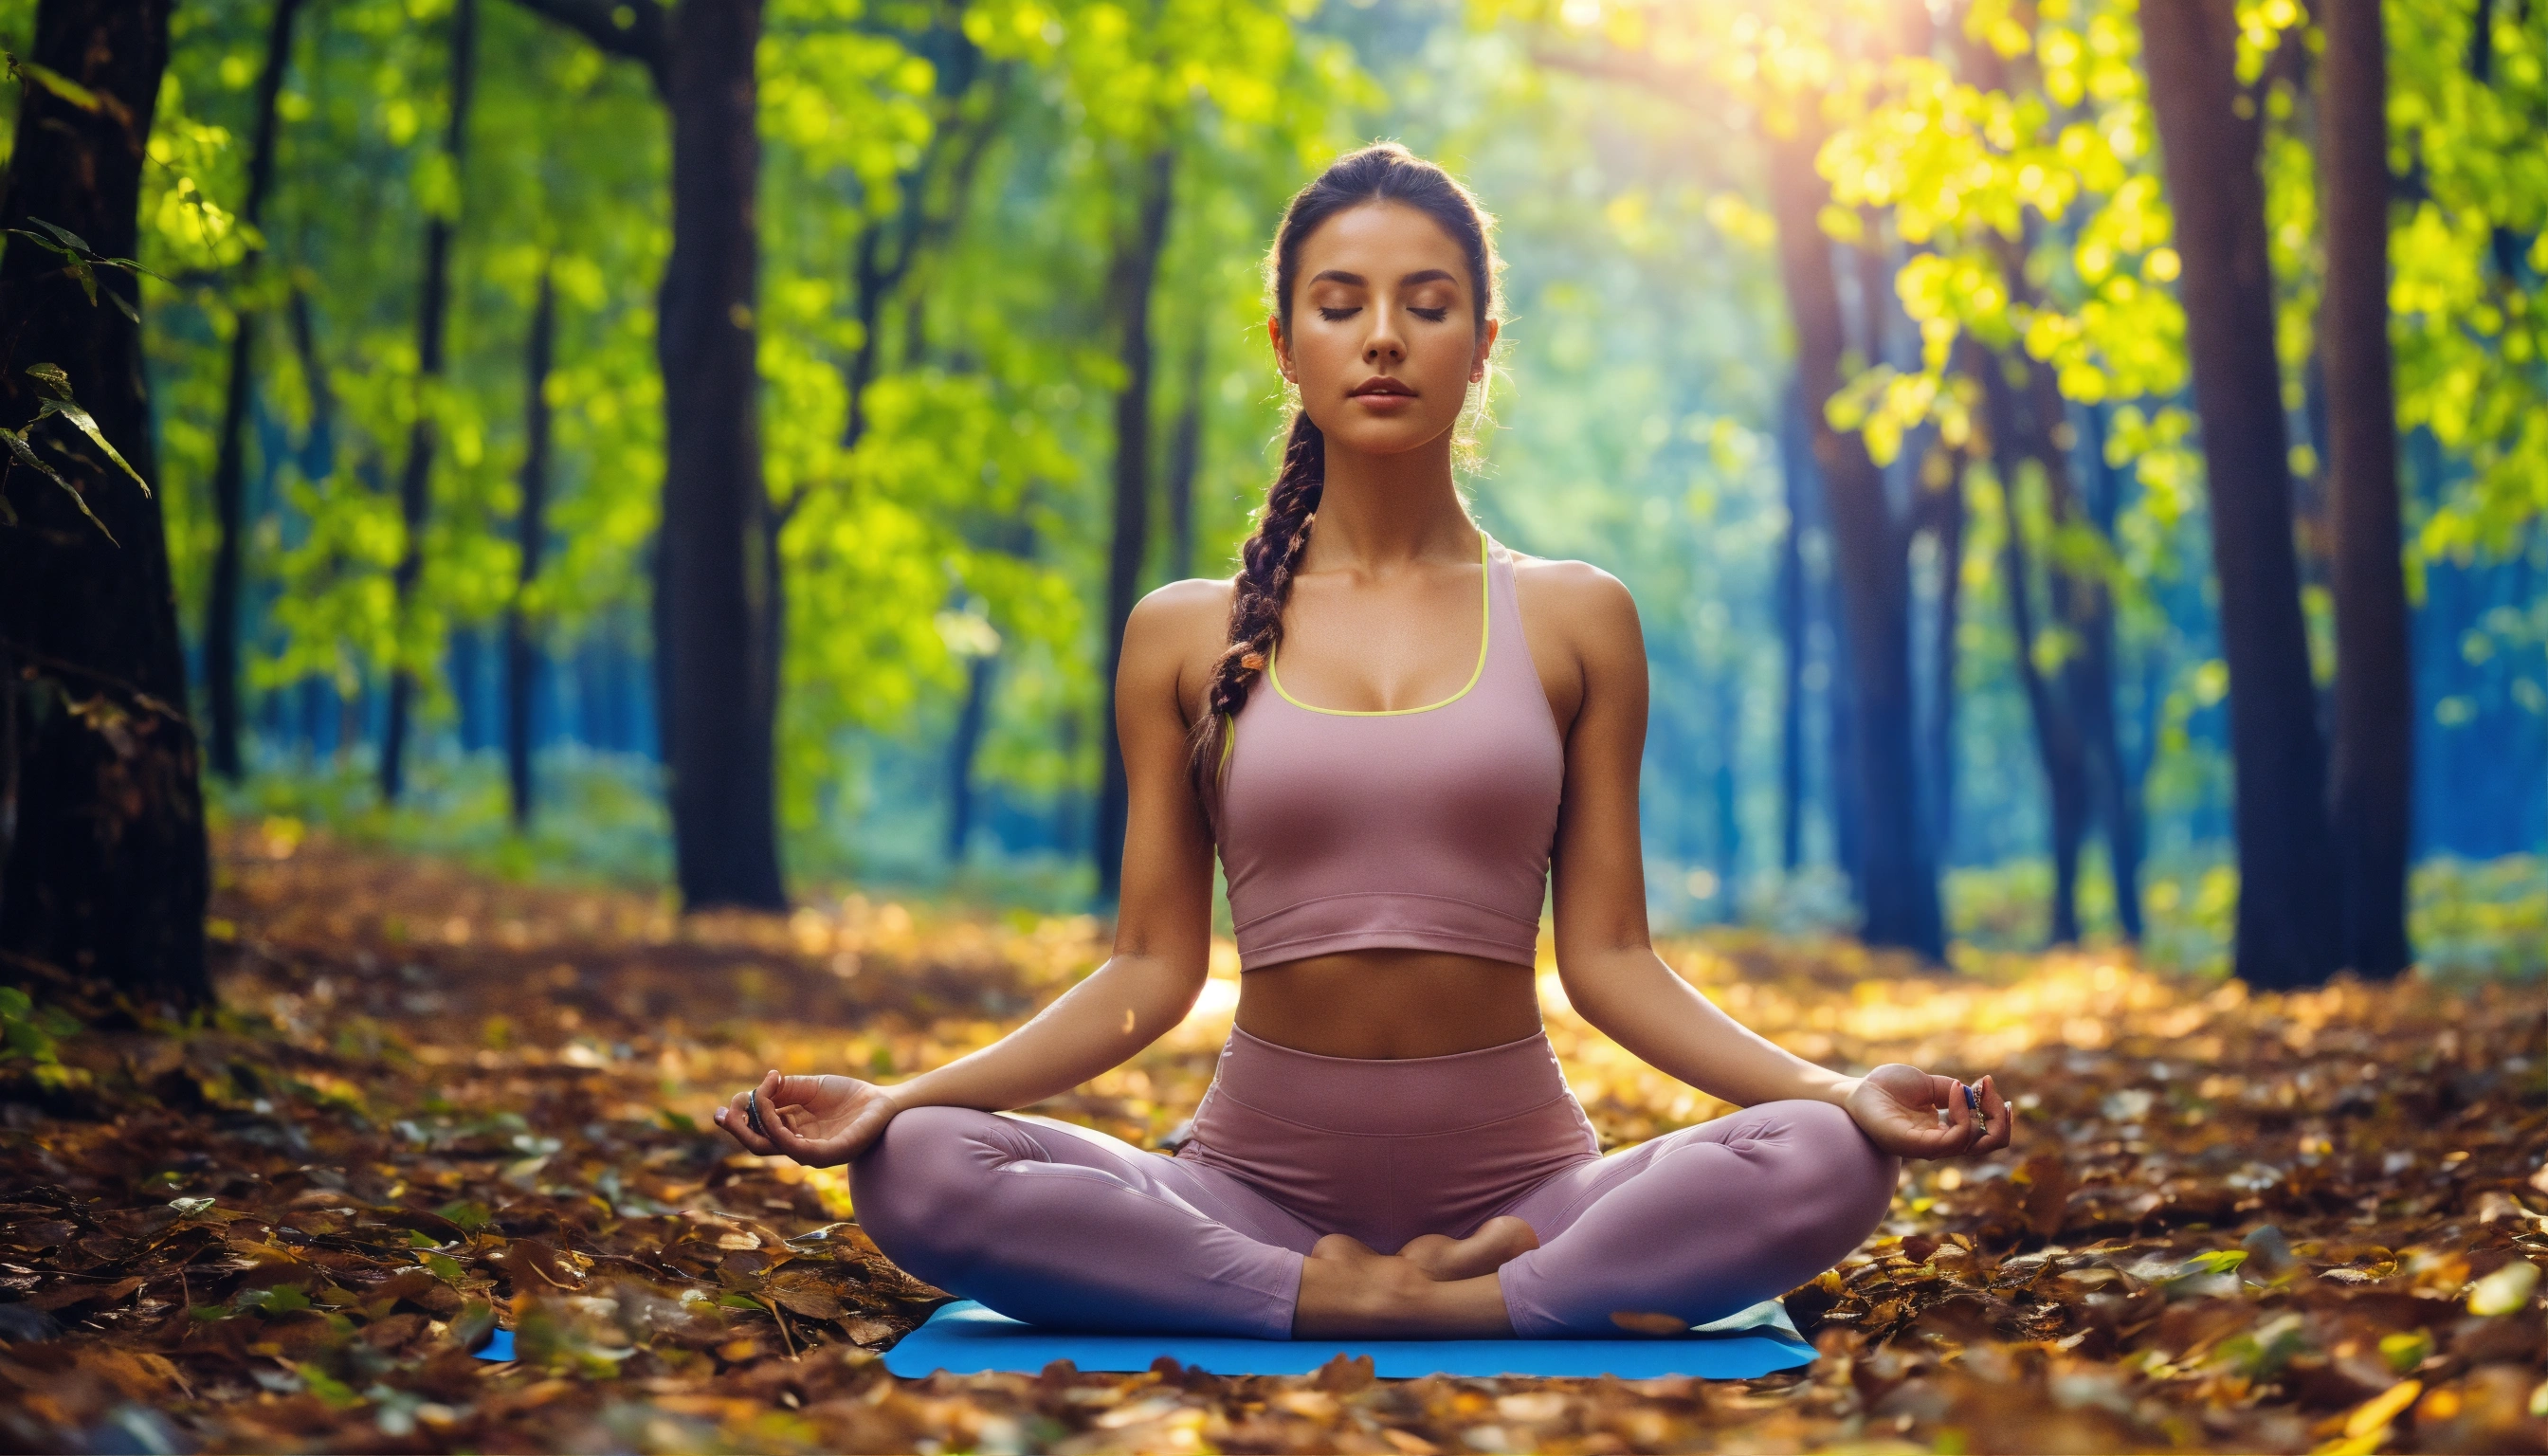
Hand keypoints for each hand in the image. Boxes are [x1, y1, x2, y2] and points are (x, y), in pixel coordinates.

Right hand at [712, 1070, 898, 1167]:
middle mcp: (796, 1144)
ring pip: (771, 1146)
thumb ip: (783, 1089)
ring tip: (756, 1099)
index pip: (756, 1128)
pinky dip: (779, 1131)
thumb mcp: (809, 1087)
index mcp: (790, 1129)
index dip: (739, 1116)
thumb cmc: (848, 1096)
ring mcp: (811, 1152)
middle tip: (721, 1113)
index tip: (729, 1101)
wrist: (884, 1102)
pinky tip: (772, 1113)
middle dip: (735, 1128)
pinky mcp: (828, 1155)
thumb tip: (757, 1087)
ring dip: (757, 1122)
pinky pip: (795, 1148)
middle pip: (756, 1143)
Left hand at [1843, 1063, 2012, 1159]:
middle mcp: (1939, 1142)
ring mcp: (1927, 1146)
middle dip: (2001, 1123)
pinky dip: (1962, 1114)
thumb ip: (1955, 1093)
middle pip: (1986, 1145)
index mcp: (1944, 1130)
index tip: (1988, 1084)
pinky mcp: (1914, 1145)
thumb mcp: (1928, 1085)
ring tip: (1975, 1088)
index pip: (1983, 1135)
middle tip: (1996, 1096)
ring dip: (1982, 1113)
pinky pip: (1951, 1140)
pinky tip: (1955, 1090)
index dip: (1995, 1115)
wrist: (1857, 1089)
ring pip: (1972, 1144)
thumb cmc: (1888, 1088)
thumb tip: (1979, 1094)